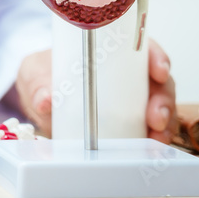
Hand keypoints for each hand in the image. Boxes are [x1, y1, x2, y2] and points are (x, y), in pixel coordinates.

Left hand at [13, 40, 178, 142]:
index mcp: (110, 52)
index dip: (156, 58)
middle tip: (156, 117)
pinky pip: (149, 131)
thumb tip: (45, 100)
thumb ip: (37, 83)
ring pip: (160, 109)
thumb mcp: (34, 72)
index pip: (143, 48)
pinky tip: (151, 149)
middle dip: (163, 100)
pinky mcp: (129, 124)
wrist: (38, 98)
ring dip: (164, 125)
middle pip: (158, 83)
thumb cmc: (42, 74)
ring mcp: (132, 101)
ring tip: (156, 139)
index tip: (159, 71)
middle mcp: (128, 76)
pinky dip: (153, 140)